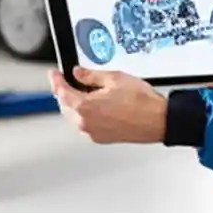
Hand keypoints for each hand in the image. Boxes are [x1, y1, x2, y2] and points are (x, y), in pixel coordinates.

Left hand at [48, 66, 167, 143]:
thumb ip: (91, 76)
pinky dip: (84, 114)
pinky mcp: (101, 138)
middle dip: (64, 92)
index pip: (61, 92)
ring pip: (74, 117)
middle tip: (67, 80)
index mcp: (85, 108)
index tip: (54, 74)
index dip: (56, 80)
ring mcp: (93, 133)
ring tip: (83, 90)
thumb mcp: (114, 78)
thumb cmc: (141, 103)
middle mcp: (86, 124)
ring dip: (74, 104)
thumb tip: (79, 73)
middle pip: (65, 106)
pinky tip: (94, 104)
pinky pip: (85, 124)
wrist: (158, 120)